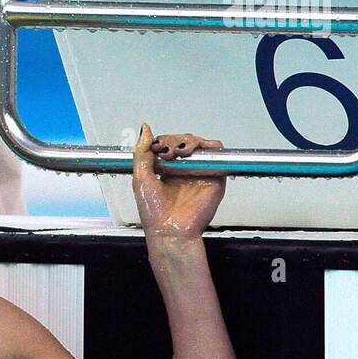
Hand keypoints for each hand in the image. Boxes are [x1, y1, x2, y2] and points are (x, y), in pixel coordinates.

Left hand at [131, 122, 225, 239]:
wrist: (169, 229)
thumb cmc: (154, 212)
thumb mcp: (140, 177)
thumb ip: (142, 152)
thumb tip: (145, 129)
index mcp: (168, 170)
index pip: (169, 143)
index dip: (163, 141)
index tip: (154, 147)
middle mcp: (185, 170)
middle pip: (185, 140)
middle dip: (174, 140)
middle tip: (165, 151)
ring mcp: (200, 172)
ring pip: (200, 143)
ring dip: (188, 140)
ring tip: (177, 152)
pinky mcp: (214, 176)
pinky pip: (217, 152)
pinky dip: (207, 145)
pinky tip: (190, 153)